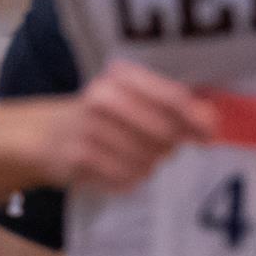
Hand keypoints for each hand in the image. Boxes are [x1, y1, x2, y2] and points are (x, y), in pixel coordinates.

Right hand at [36, 61, 216, 193]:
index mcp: (119, 76)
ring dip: (146, 163)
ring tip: (128, 154)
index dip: (196, 118)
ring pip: (148, 161)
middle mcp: (102, 98)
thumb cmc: (100, 116)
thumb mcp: (129, 98)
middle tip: (155, 144)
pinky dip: (127, 178)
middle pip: (165, 134)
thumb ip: (171, 107)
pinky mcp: (79, 157)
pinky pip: (127, 178)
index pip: (171, 97)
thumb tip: (212, 122)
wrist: (43, 133)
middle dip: (167, 145)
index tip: (209, 134)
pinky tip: (113, 166)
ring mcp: (89, 128)